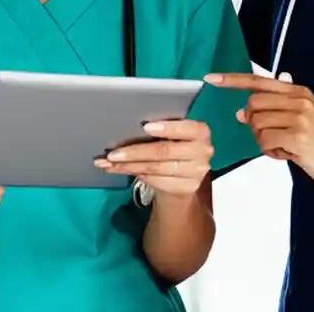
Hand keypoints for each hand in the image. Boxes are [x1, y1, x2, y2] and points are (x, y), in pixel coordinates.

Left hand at [95, 120, 212, 199]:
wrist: (183, 177)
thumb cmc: (172, 147)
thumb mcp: (172, 135)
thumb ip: (159, 129)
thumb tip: (127, 126)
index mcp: (200, 131)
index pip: (186, 128)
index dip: (166, 128)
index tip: (145, 127)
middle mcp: (203, 151)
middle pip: (164, 151)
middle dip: (135, 152)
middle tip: (112, 154)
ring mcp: (197, 172)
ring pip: (156, 168)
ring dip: (129, 166)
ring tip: (109, 163)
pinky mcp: (187, 188)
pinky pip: (156, 181)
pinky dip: (136, 175)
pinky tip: (121, 170)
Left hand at [206, 73, 313, 192]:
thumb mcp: (300, 120)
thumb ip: (272, 112)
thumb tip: (241, 112)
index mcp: (298, 91)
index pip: (258, 81)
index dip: (232, 80)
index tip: (211, 78)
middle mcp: (299, 99)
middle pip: (252, 104)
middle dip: (254, 124)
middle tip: (273, 137)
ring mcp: (299, 117)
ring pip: (256, 124)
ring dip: (264, 141)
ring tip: (285, 147)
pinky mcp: (298, 136)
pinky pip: (264, 141)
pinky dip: (271, 151)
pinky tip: (288, 154)